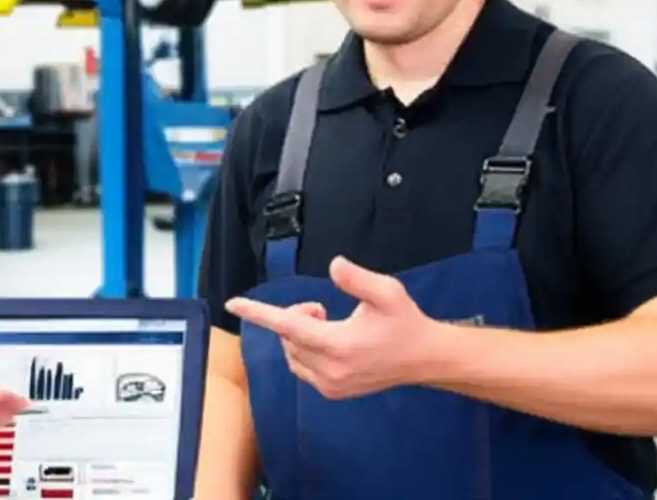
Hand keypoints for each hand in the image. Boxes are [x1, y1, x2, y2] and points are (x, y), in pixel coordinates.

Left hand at [224, 257, 439, 399]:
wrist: (423, 359)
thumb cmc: (404, 322)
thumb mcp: (387, 291)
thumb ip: (357, 278)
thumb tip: (334, 265)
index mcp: (339, 344)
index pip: (288, 325)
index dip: (259, 313)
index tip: (233, 304)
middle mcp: (330, 370)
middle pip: (288, 337)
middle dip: (296, 317)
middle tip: (321, 307)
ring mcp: (330, 385)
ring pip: (291, 353)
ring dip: (299, 334)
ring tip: (327, 323)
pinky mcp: (333, 392)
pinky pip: (301, 367)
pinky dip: (304, 350)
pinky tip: (329, 341)